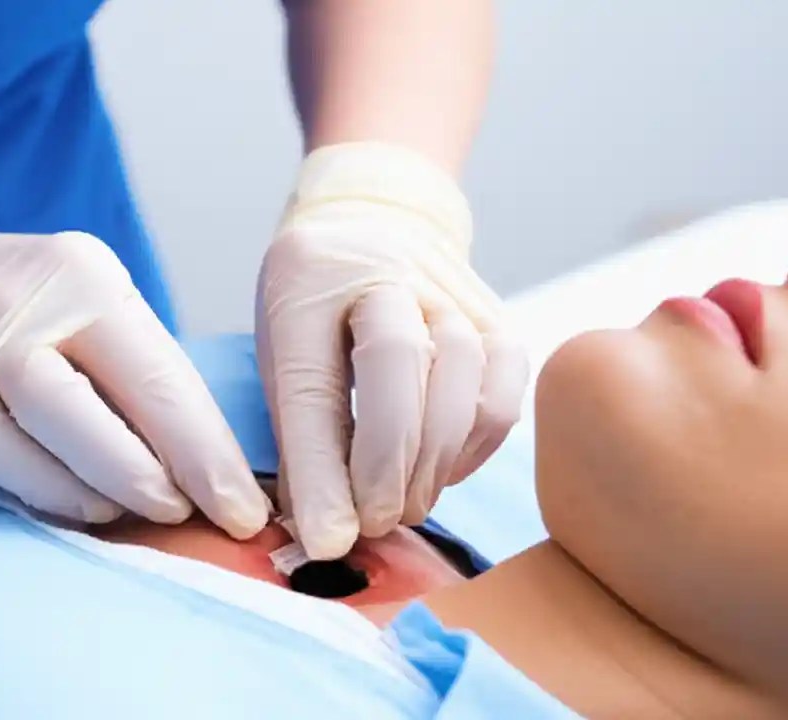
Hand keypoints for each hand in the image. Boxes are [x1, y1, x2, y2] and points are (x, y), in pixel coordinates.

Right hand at [0, 200, 269, 537]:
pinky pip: (9, 467)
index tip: (248, 505)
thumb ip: (136, 370)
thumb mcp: (82, 303)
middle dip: (179, 476)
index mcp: (87, 277)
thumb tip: (206, 465)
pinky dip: (58, 495)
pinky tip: (91, 509)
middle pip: (120, 405)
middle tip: (215, 519)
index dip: (211, 451)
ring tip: (157, 511)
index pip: (165, 374)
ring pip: (65, 436)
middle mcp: (31, 307)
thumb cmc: (17, 307)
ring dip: (120, 489)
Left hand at [257, 143, 528, 558]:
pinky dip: (474, 448)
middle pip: (397, 368)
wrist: (378, 222)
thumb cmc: (318, 306)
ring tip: (401, 505)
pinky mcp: (497, 320)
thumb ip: (301, 435)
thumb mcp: (284, 353)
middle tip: (371, 524)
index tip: (328, 540)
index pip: (314, 382)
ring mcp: (449, 292)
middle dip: (385, 467)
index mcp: (307, 278)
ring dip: (432, 465)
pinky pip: (503, 396)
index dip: (321, 471)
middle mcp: (384, 272)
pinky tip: (441, 471)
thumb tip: (323, 534)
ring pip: (462, 381)